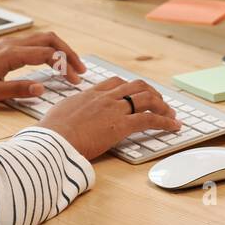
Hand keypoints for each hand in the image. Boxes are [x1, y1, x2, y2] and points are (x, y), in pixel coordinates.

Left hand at [0, 31, 85, 104]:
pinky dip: (48, 49)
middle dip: (68, 53)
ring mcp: (8, 43)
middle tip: (80, 70)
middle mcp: (11, 44)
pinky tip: (51, 61)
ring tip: (70, 66)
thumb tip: (42, 88)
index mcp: (10, 54)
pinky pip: (33, 42)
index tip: (74, 80)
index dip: (64, 66)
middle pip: (49, 40)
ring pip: (42, 38)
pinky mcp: (5, 46)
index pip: (46, 54)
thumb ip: (18, 89)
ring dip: (59, 49)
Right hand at [38, 76, 180, 160]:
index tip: (137, 93)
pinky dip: (165, 121)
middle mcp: (104, 98)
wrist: (53, 140)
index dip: (130, 87)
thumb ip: (69, 112)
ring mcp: (114, 109)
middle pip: (135, 86)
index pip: (115, 83)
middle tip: (159, 103)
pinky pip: (150, 119)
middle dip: (151, 93)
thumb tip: (65, 119)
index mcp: (89, 95)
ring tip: (171, 114)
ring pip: (146, 98)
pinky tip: (174, 126)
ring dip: (162, 105)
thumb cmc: (51, 133)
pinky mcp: (121, 125)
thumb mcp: (59, 114)